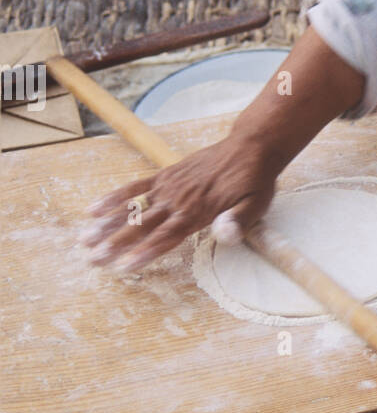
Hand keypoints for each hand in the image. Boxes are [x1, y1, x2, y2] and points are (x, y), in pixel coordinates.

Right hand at [82, 134, 276, 269]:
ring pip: (133, 207)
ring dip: (107, 224)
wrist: (250, 147)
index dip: (145, 252)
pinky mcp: (166, 175)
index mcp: (199, 212)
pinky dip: (114, 197)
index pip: (166, 236)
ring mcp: (169, 187)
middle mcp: (179, 200)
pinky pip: (136, 187)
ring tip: (84, 239)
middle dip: (116, 243)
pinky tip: (93, 208)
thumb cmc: (254, 181)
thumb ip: (238, 221)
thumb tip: (223, 234)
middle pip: (142, 225)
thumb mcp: (255, 205)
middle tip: (92, 259)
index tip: (124, 266)